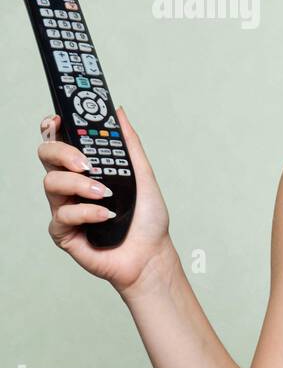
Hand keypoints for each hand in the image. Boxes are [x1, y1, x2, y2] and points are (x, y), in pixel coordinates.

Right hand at [37, 107, 173, 295]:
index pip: (60, 140)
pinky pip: (62, 214)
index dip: (53, 126)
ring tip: (106, 193)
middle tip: (86, 162)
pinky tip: (105, 216)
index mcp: (87, 168)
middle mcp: (71, 184)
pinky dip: (86, 212)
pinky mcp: (63, 231)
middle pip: (47, 155)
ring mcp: (64, 206)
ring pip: (51, 182)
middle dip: (63, 152)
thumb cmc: (148, 219)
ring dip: (80, 185)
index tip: (60, 119)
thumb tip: (118, 113)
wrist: (151, 255)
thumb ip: (129, 144)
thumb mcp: (143, 175)